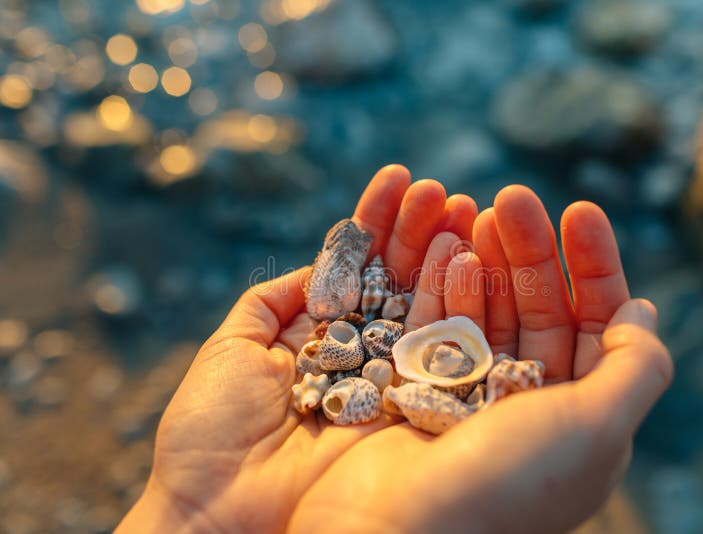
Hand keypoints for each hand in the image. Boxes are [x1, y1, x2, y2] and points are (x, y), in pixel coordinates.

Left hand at [117, 164, 477, 532]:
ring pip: (428, 311)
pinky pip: (441, 356)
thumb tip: (319, 263)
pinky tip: (468, 258)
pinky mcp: (416, 418)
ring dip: (445, 257)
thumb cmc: (210, 433)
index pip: (359, 270)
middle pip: (399, 284)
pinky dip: (456, 307)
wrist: (218, 515)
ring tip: (459, 207)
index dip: (376, 225)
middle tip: (441, 189)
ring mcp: (394, 386)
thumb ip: (276, 300)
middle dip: (419, 232)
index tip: (397, 179)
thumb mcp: (234, 345)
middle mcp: (365, 358)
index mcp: (323, 339)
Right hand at [289, 187, 672, 532]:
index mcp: (575, 418)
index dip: (593, 267)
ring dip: (484, 259)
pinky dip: (439, 284)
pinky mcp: (412, 389)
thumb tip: (644, 312)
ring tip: (475, 210)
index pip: (596, 326)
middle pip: (535, 309)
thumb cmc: (506, 486)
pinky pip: (431, 324)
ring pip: (483, 312)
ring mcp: (464, 396)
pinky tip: (444, 245)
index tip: (579, 212)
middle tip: (512, 196)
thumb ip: (635, 371)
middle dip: (529, 251)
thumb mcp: (598, 428)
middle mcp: (522, 406)